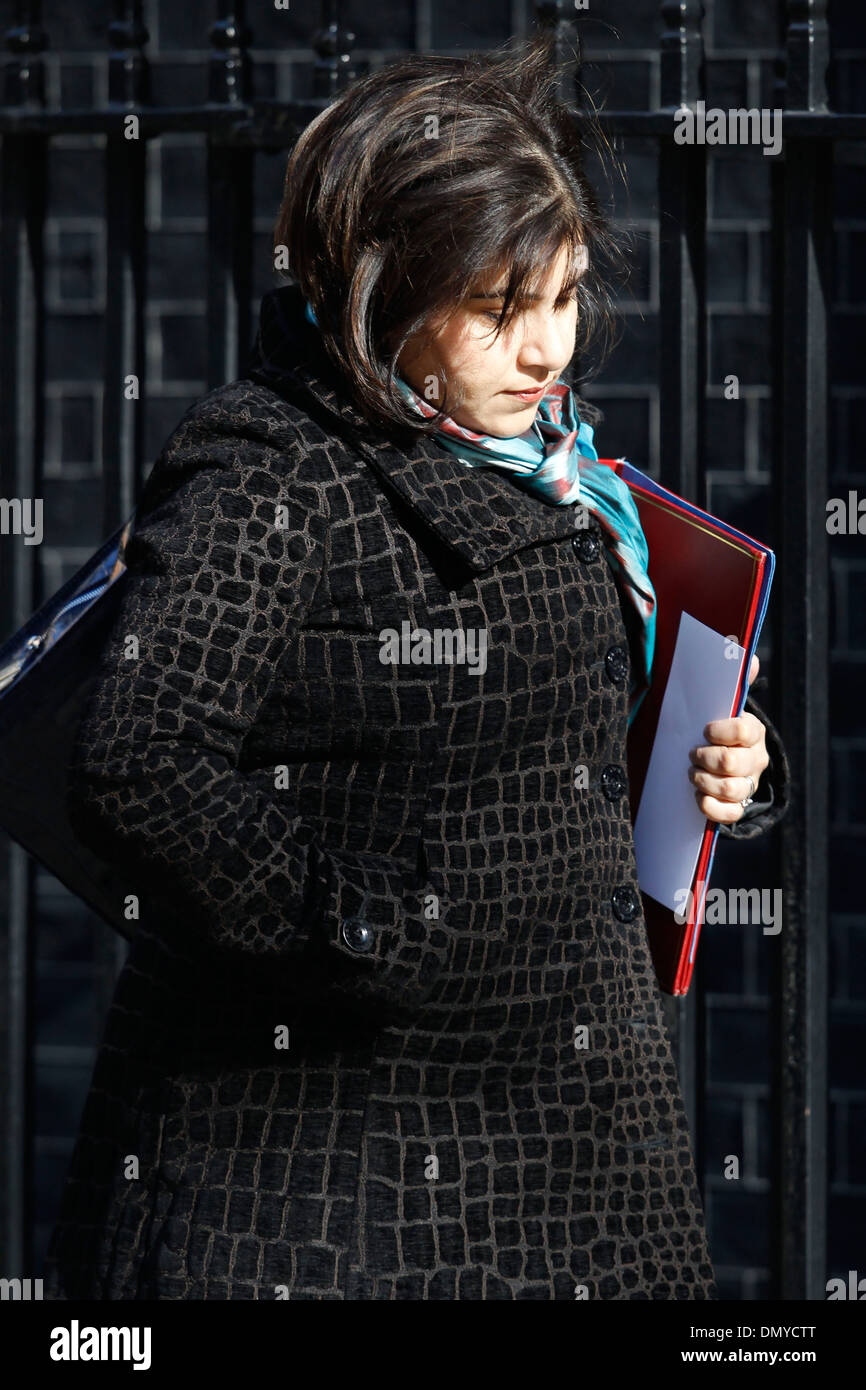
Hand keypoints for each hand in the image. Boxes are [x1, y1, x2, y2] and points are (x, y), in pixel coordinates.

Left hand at [687, 654, 770, 825]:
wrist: (714, 760)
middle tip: (692, 753)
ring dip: (704, 781)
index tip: (705, 729)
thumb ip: (733, 683)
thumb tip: (751, 658)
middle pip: (734, 763)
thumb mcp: (718, 704)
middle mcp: (755, 758)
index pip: (746, 730)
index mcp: (752, 731)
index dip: (722, 731)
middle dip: (706, 758)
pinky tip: (698, 796)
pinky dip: (710, 806)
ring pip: (732, 789)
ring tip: (692, 773)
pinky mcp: (737, 806)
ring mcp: (747, 784)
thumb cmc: (712, 727)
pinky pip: (730, 814)